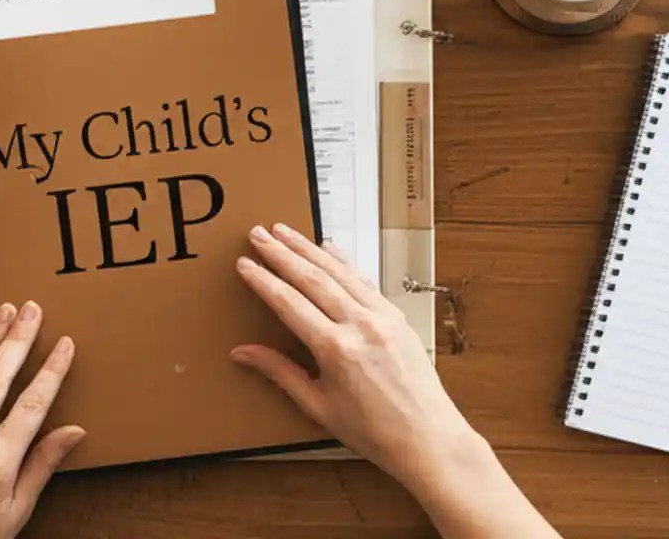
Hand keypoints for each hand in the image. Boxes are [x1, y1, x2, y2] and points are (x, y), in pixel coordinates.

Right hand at [230, 224, 475, 486]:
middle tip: (257, 233)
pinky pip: (364, 281)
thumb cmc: (372, 431)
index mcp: (335, 349)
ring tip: (285, 231)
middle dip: (282, 254)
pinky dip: (343, 262)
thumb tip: (241, 352)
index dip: (264, 281)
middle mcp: (360, 325)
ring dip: (309, 249)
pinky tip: (328, 248)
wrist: (427, 437)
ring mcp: (382, 317)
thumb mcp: (318, 406)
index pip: (289, 303)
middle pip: (312, 278)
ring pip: (339, 272)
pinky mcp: (397, 316)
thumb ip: (280, 372)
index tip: (244, 263)